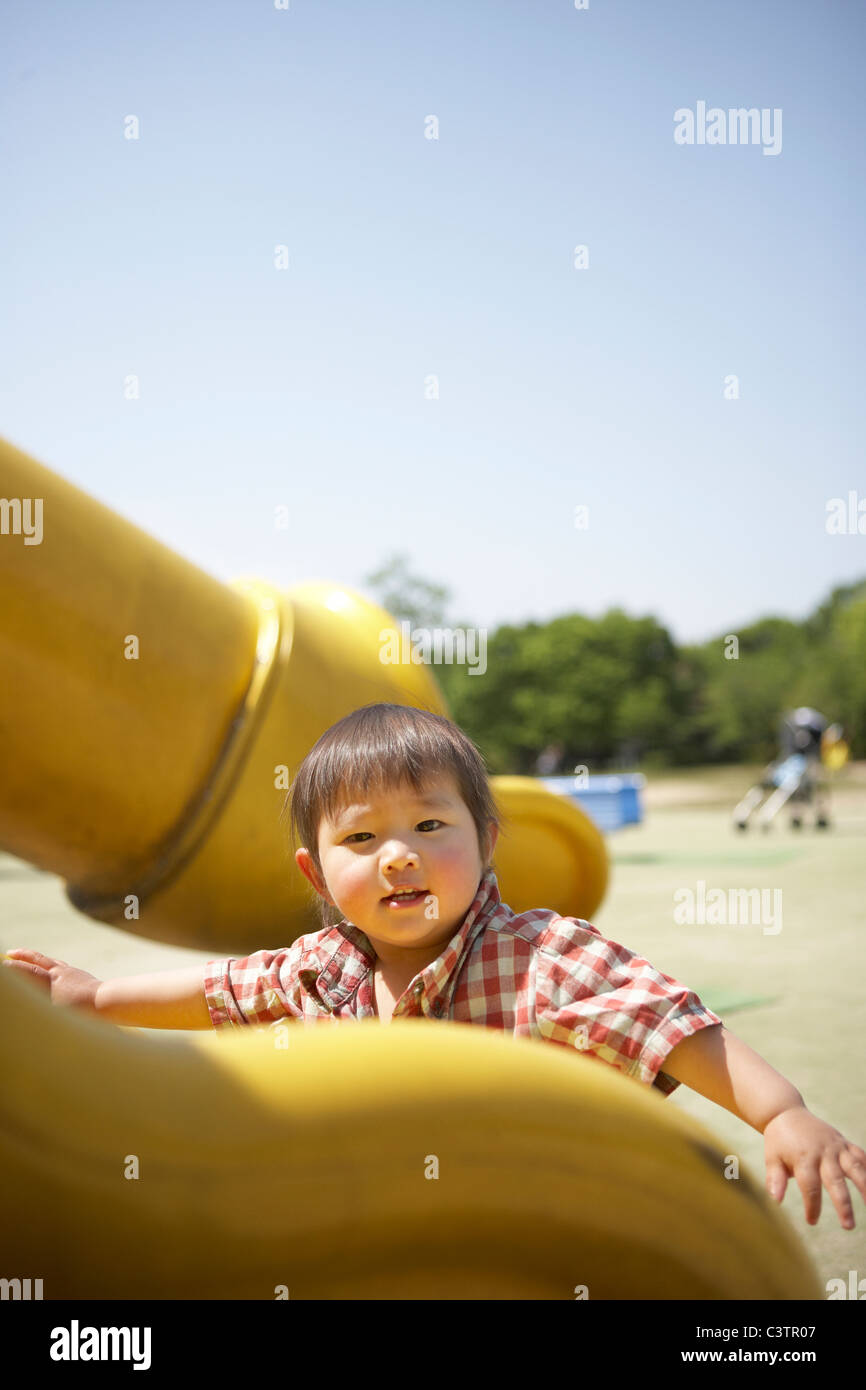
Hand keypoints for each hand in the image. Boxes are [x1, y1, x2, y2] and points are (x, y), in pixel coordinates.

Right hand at [2, 948, 100, 1014]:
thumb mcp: (57, 1014)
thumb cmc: (83, 1012)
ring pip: (51, 962)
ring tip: (29, 958)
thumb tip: (29, 1005)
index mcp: (52, 982)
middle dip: (23, 956)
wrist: (108, 1002)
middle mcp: (60, 973)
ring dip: (38, 958)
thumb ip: (41, 1005)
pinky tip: (54, 970)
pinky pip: (62, 967)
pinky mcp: (81, 976)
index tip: (4, 963)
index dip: (15, 967)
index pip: (30, 970)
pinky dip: (53, 965)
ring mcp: (71, 972)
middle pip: (39, 960)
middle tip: (10, 953)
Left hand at [764, 1104, 865, 1229]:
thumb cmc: (779, 1141)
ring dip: (865, 1187)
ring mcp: (836, 1147)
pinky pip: (861, 1155)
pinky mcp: (844, 1143)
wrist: (787, 1113)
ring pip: (855, 1168)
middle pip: (835, 1181)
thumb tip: (776, 1200)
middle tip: (848, 1226)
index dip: (812, 1206)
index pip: (810, 1187)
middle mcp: (823, 1152)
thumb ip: (775, 1179)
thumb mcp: (772, 1158)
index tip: (812, 1221)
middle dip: (843, 1205)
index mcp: (803, 1158)